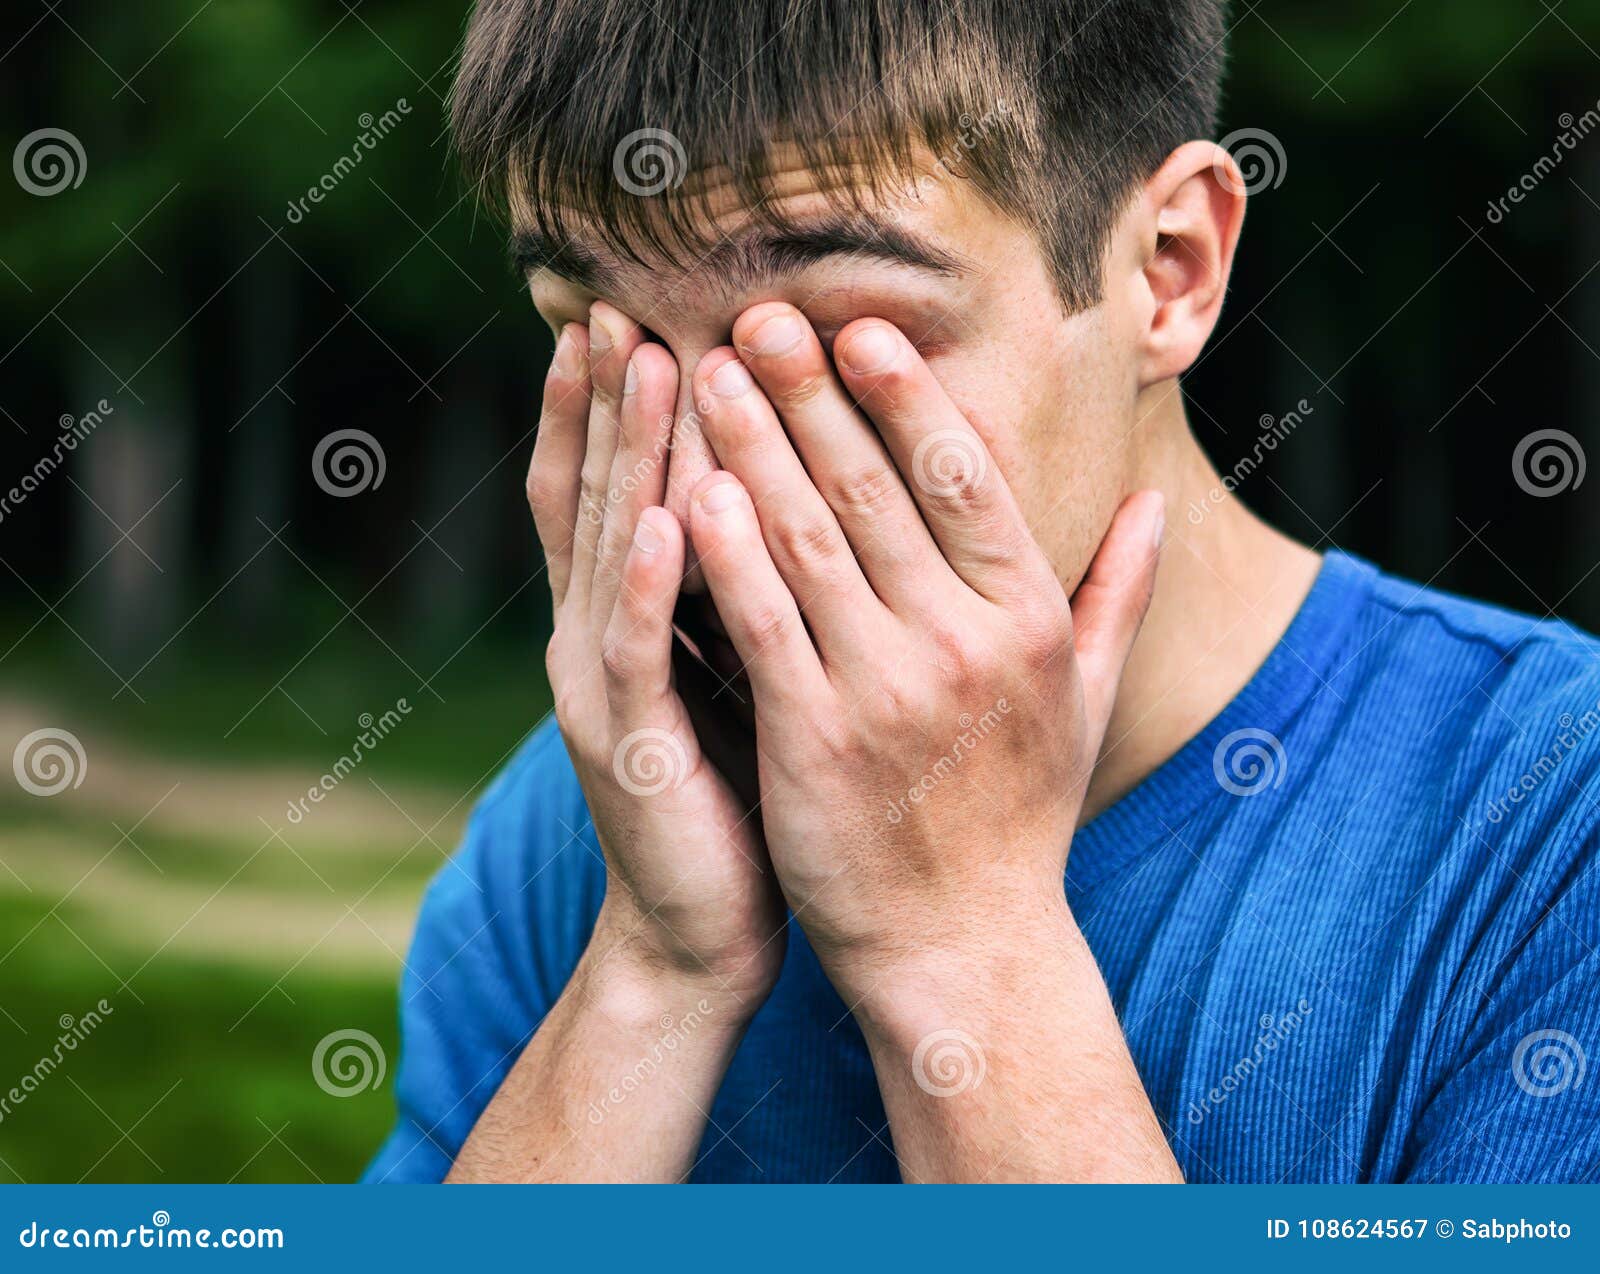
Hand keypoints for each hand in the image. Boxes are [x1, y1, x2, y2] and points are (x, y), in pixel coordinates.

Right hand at [528, 302, 785, 1004]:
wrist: (702, 926)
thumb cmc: (740, 787)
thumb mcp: (739, 665)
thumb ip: (742, 582)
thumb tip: (790, 495)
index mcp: (624, 617)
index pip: (610, 487)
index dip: (613, 405)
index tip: (642, 315)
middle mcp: (595, 638)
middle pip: (596, 494)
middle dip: (611, 399)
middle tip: (624, 304)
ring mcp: (604, 692)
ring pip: (612, 551)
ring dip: (630, 459)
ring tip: (652, 367)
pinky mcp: (634, 749)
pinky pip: (639, 653)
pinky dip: (648, 584)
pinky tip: (669, 517)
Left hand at [680, 304, 1164, 1005]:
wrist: (963, 947)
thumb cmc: (1018, 818)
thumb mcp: (1087, 704)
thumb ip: (1116, 594)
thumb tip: (1154, 501)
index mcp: (1028, 622)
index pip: (966, 480)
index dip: (908, 397)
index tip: (858, 330)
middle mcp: (965, 644)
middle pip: (878, 490)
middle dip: (812, 394)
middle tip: (757, 317)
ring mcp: (888, 692)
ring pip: (810, 539)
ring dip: (755, 447)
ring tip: (707, 374)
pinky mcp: (815, 741)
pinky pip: (761, 623)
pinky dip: (725, 550)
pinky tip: (688, 487)